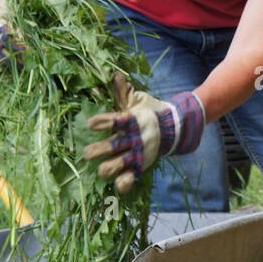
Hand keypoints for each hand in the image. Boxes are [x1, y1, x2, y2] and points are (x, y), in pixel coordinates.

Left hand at [82, 72, 206, 192]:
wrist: (175, 128)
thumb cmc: (149, 112)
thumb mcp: (137, 100)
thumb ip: (123, 92)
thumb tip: (114, 75)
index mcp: (133, 120)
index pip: (117, 121)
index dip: (104, 122)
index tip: (91, 124)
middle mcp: (136, 137)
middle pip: (117, 144)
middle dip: (102, 149)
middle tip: (87, 153)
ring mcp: (139, 152)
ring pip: (123, 162)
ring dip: (112, 167)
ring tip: (102, 171)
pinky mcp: (141, 164)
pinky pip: (134, 174)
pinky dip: (127, 181)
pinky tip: (120, 186)